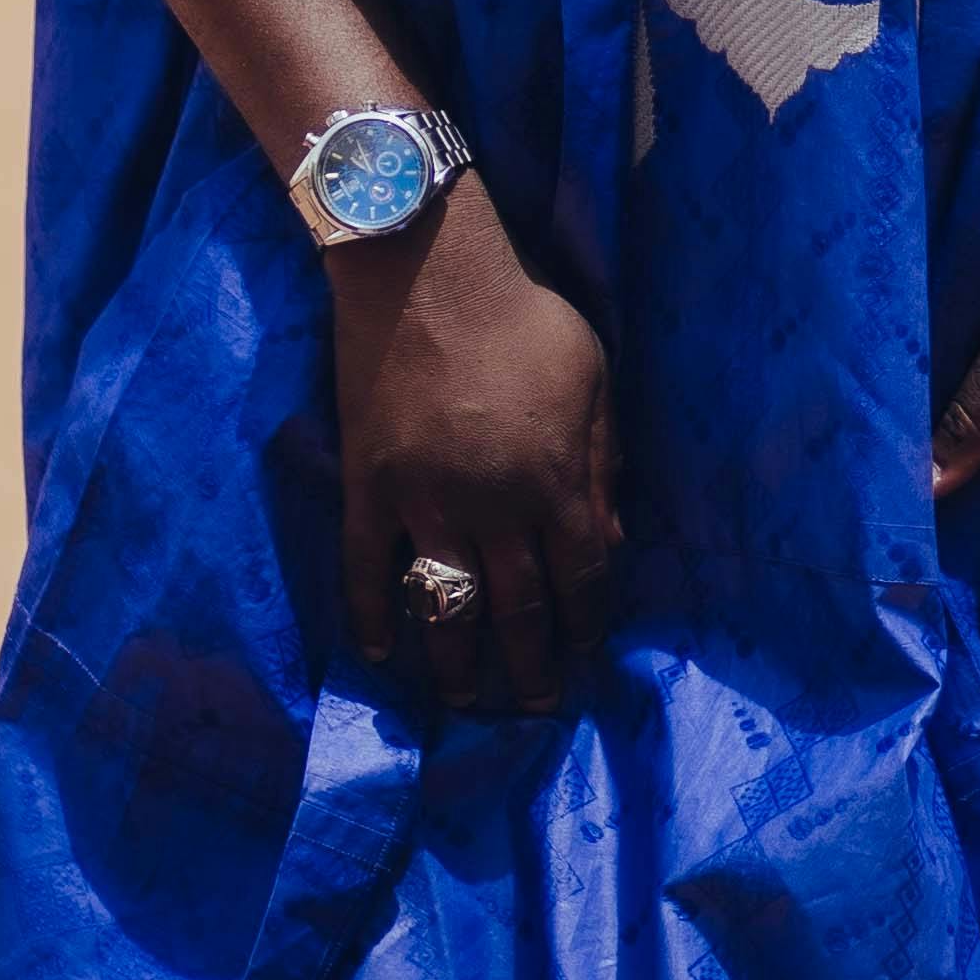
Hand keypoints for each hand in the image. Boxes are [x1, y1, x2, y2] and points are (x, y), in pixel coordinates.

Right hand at [330, 177, 617, 717]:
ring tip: (466, 698)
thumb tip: (613, 539)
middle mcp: (493, 507)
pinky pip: (365, 569)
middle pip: (517, 609)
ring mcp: (424, 503)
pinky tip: (382, 652)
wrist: (426, 272)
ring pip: (445, 605)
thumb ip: (604, 460)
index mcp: (555, 481)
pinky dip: (372, 616)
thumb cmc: (521, 316)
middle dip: (530, 667)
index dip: (585, 626)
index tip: (586, 657)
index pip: (580, 579)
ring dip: (458, 662)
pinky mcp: (369, 487)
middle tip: (535, 707)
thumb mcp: (593, 377)